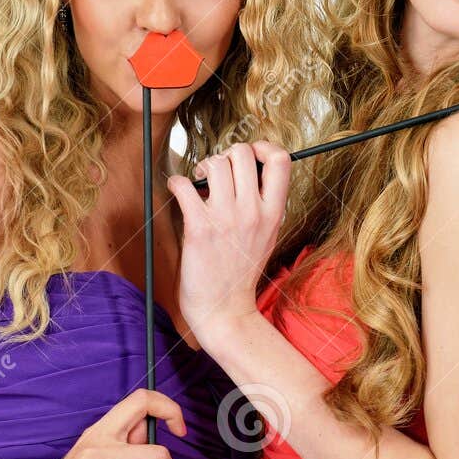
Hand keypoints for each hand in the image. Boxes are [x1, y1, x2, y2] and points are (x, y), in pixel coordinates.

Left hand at [167, 141, 291, 351]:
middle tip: (217, 171)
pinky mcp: (199, 228)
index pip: (281, 160)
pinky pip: (184, 185)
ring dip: (203, 166)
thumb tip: (251, 171)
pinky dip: (177, 182)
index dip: (263, 147)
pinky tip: (178, 191)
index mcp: (274, 213)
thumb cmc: (241, 273)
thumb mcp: (268, 236)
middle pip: (242, 154)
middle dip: (226, 154)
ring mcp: (227, 219)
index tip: (251, 156)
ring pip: (216, 163)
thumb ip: (265, 205)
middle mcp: (253, 212)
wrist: (224, 310)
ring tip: (200, 181)